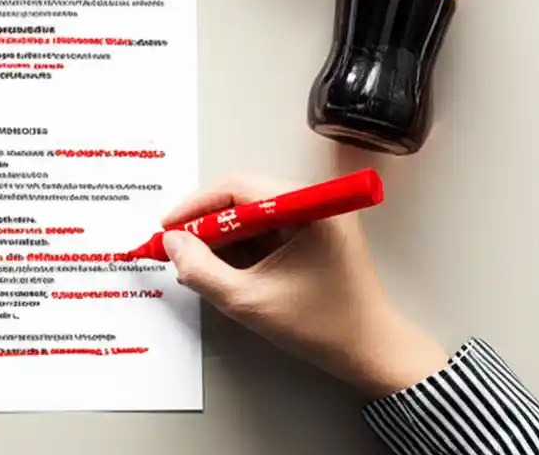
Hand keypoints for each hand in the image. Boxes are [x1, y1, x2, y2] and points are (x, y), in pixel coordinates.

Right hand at [160, 175, 447, 397]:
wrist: (371, 352)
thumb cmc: (321, 326)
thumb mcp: (249, 301)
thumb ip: (202, 271)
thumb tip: (172, 244)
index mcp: (309, 206)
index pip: (238, 187)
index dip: (196, 205)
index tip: (167, 227)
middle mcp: (314, 202)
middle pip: (242, 196)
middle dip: (206, 223)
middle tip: (176, 247)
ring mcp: (315, 217)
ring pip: (250, 214)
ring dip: (221, 237)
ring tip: (195, 264)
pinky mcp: (312, 234)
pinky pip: (265, 230)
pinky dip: (239, 247)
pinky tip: (220, 269)